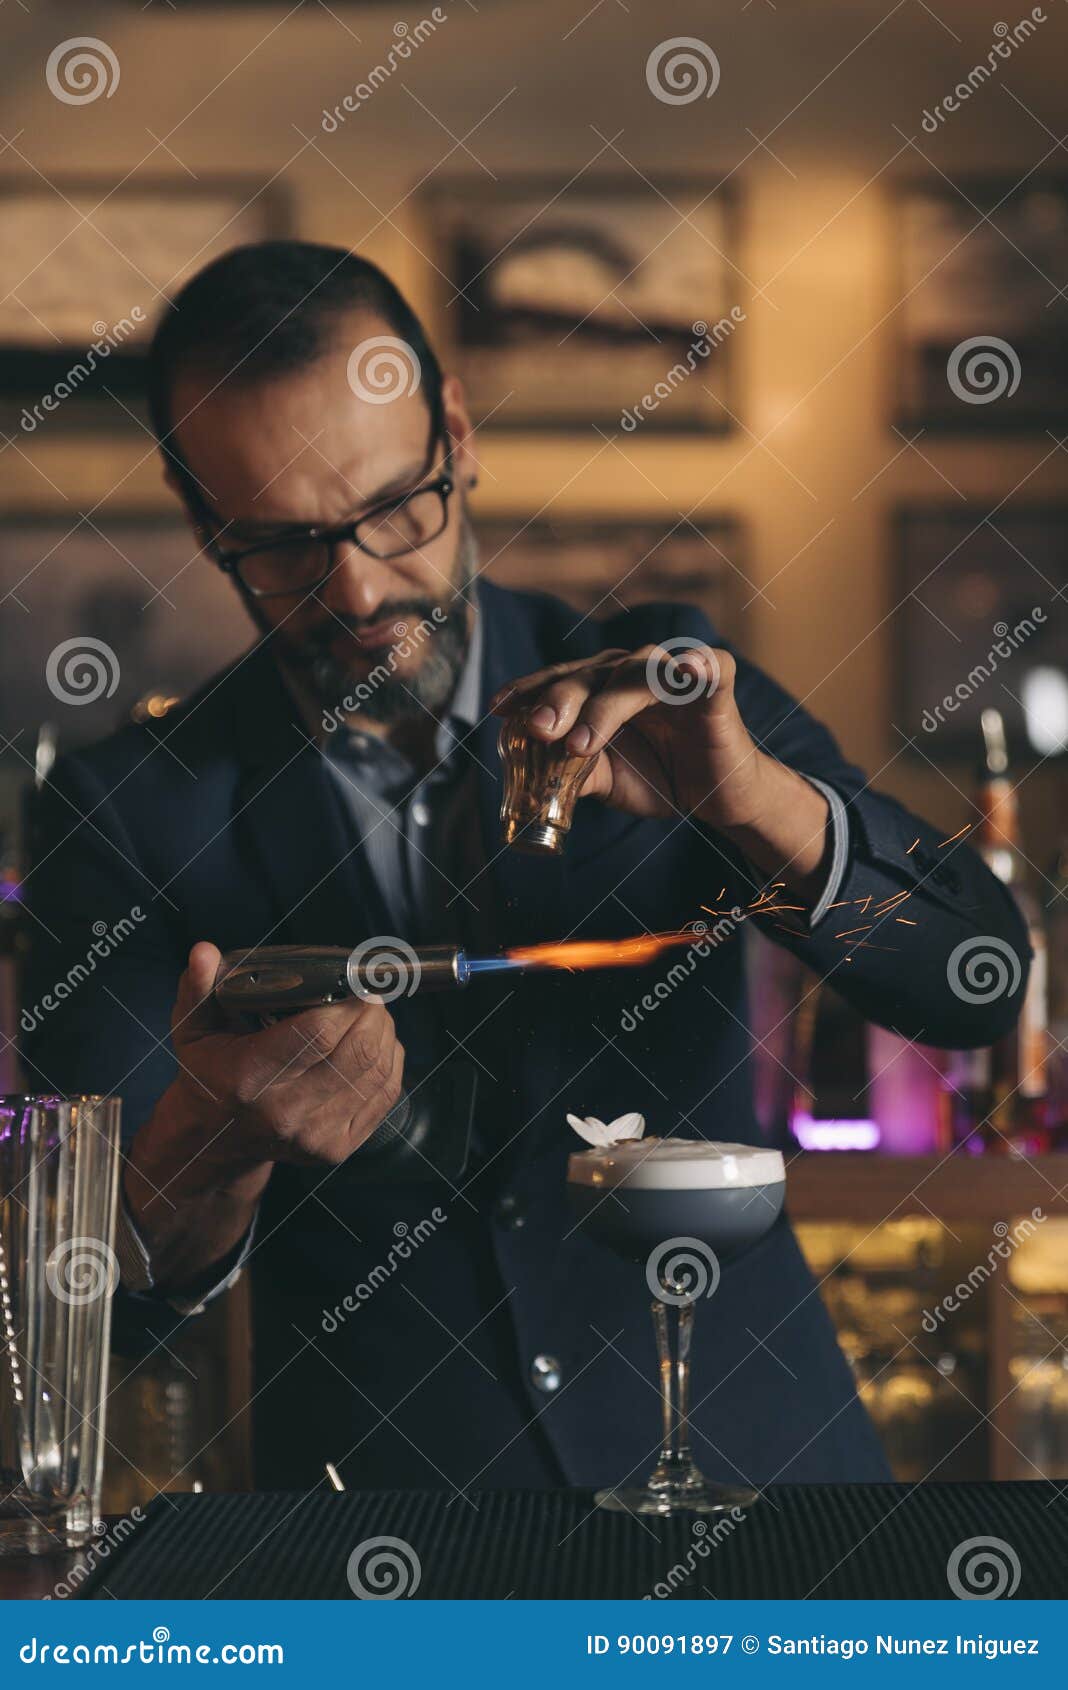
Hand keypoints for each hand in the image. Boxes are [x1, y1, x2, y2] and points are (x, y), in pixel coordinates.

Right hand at [124, 941, 403, 1288]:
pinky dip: (390, 1062)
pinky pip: (385, 1095)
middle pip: (357, 1052)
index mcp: (249, 1079)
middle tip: (368, 994)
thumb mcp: (193, 1029)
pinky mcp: (338, 1148)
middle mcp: (285, 1112)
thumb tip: (204, 952)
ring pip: (377, 1072)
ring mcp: (315, 1135)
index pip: (317, 1034)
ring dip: (384, 1034)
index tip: (353, 982)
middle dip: (372, 1014)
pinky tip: (377, 1044)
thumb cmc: (210, 1073)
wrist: (216, 1140)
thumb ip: (199, 987)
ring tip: (372, 1015)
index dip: (346, 1002)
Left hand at [490, 643, 830, 892]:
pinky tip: (686, 670)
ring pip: (635, 675)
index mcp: (603, 686)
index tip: (497, 708)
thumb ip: (570, 775)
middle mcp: (634, 671)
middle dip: (559, 700)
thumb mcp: (607, 779)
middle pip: (590, 674)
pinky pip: (710, 667)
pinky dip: (699, 665)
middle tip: (538, 729)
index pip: (560, 679)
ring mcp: (675, 674)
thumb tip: (527, 782)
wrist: (720, 795)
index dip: (529, 690)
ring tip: (582, 744)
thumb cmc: (661, 776)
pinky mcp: (716, 685)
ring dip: (607, 706)